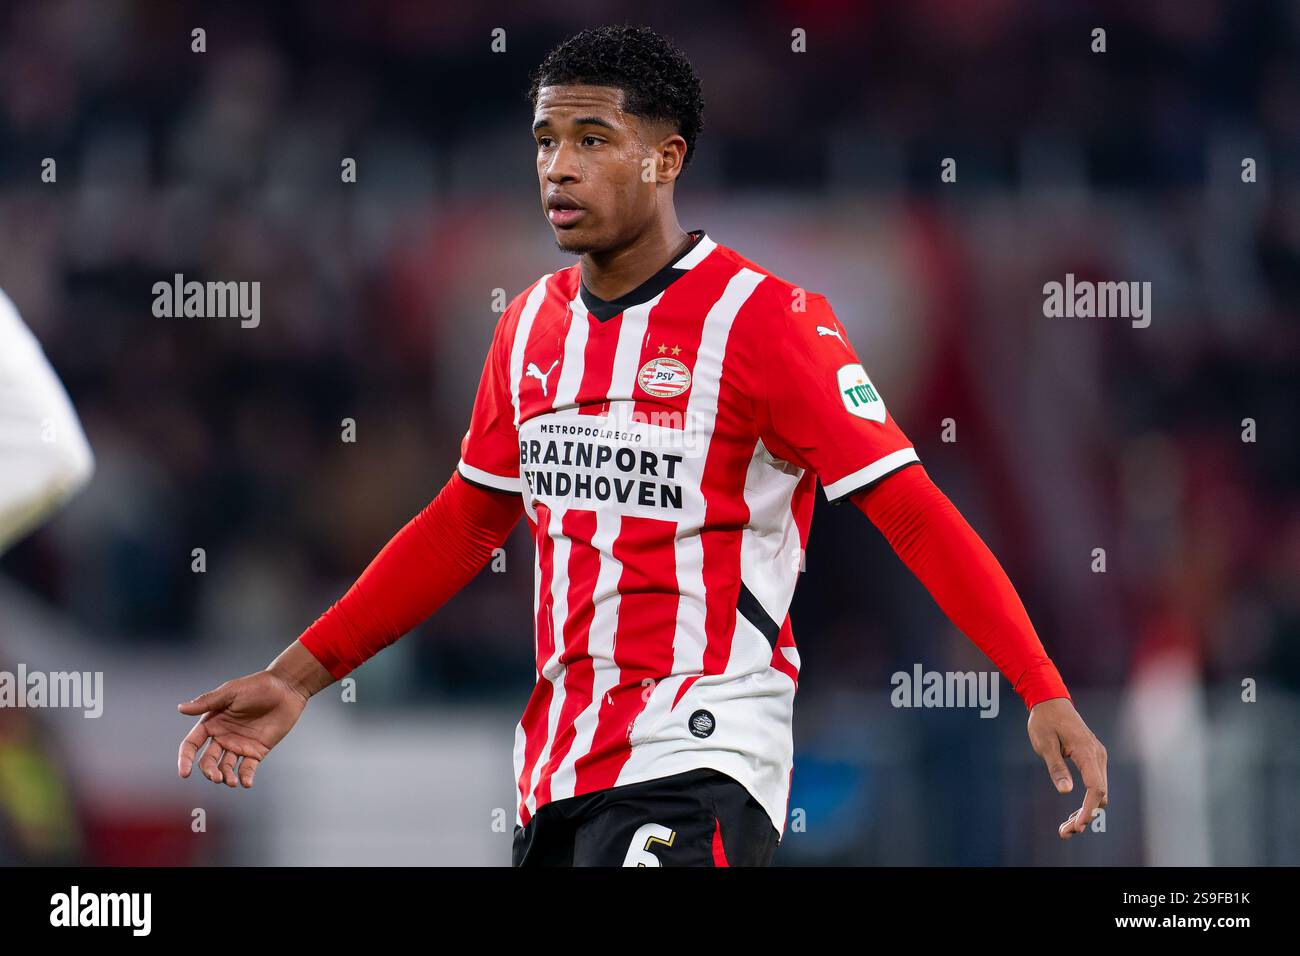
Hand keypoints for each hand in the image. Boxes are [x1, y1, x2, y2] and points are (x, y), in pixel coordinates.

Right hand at [177, 670, 308, 787]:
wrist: (286, 689)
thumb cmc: (257, 686)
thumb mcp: (230, 692)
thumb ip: (207, 702)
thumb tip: (181, 708)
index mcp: (212, 723)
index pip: (191, 745)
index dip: (185, 759)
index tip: (185, 773)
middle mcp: (223, 737)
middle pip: (208, 760)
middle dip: (209, 771)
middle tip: (217, 777)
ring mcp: (239, 745)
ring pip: (226, 767)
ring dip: (226, 777)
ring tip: (231, 782)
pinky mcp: (256, 751)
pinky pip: (247, 768)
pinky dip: (245, 777)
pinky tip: (246, 783)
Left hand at [1027, 697, 1107, 839]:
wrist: (1050, 701)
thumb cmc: (1044, 720)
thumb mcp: (1044, 744)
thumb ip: (1056, 767)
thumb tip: (1066, 791)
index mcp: (1086, 751)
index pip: (1095, 787)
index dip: (1088, 809)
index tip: (1077, 826)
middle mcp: (1097, 755)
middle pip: (1100, 793)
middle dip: (1085, 816)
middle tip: (1064, 832)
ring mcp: (1098, 756)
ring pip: (1099, 791)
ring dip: (1086, 810)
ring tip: (1066, 828)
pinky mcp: (1094, 758)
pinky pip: (1096, 783)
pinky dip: (1087, 800)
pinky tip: (1073, 813)